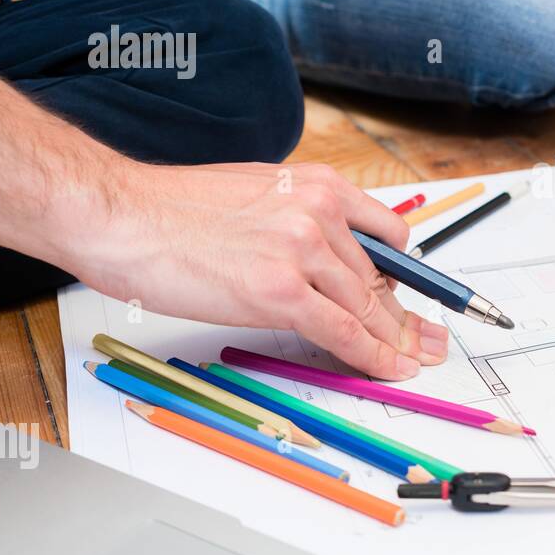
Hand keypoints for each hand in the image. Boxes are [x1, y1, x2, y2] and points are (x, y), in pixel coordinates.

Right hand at [68, 160, 448, 379]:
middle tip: (431, 341)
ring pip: (368, 308)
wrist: (122, 216)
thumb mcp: (258, 194)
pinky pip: (344, 331)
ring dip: (395, 342)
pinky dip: (373, 356)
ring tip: (415, 361)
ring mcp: (303, 252)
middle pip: (379, 279)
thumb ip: (299, 220)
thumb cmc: (173, 210)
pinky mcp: (281, 291)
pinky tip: (391, 368)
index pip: (385, 237)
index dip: (405, 278)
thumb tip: (327, 259)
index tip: (419, 299)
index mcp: (317, 186)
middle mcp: (319, 213)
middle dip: (405, 317)